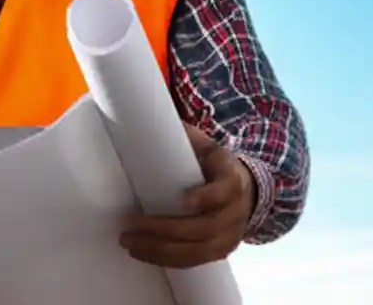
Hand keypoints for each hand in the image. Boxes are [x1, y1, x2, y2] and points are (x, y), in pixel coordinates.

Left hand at [119, 124, 254, 268]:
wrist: (242, 183)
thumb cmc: (209, 161)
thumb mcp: (201, 143)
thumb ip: (176, 134)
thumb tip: (136, 113)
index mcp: (231, 176)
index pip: (226, 189)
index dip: (207, 197)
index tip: (184, 200)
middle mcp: (237, 209)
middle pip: (207, 227)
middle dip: (167, 231)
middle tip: (132, 227)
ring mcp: (232, 233)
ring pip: (201, 250)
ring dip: (163, 250)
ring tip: (130, 244)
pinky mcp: (221, 249)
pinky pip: (197, 261)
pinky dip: (169, 260)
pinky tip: (144, 254)